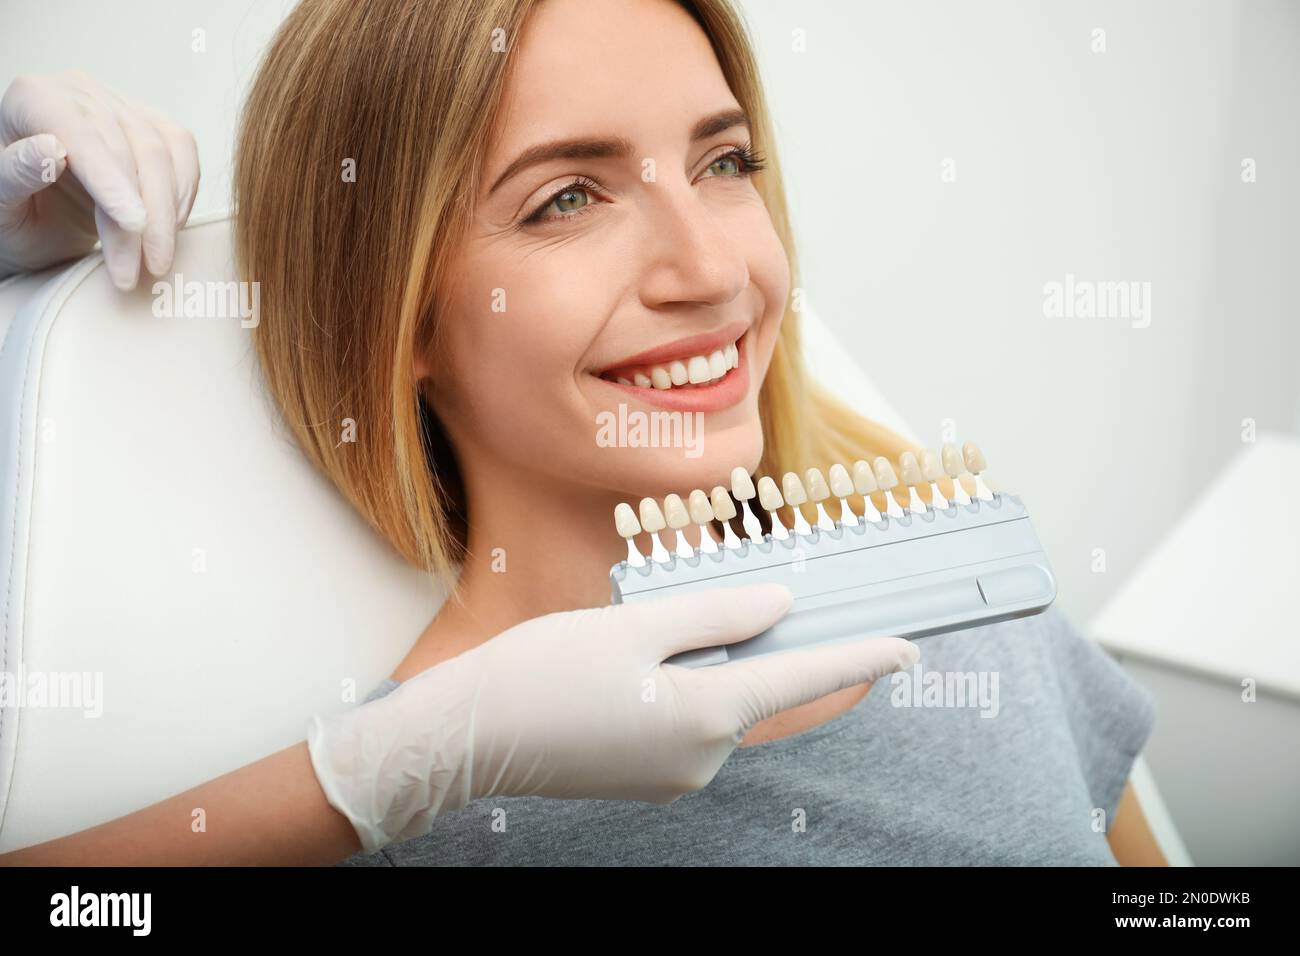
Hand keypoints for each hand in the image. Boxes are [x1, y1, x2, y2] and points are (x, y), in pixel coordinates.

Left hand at [0, 70, 198, 287]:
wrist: (37, 216)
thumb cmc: (13, 210)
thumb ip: (15, 173)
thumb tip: (50, 150)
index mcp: (33, 99)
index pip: (80, 134)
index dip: (111, 179)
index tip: (132, 223)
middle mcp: (80, 94)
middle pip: (130, 149)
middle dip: (143, 217)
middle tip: (136, 271)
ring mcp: (121, 108)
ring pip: (163, 156)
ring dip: (166, 216)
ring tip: (153, 263)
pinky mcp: (153, 127)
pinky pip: (183, 156)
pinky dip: (181, 198)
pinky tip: (167, 231)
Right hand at [307, 583, 920, 852]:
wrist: (470, 737)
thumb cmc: (542, 674)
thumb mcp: (633, 625)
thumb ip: (714, 613)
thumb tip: (777, 606)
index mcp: (705, 714)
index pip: (802, 679)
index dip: (858, 660)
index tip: (906, 649)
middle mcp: (702, 756)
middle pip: (757, 688)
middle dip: (755, 646)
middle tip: (731, 604)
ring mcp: (677, 774)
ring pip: (720, 702)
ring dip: (708, 664)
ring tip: (639, 636)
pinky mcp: (651, 776)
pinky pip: (690, 721)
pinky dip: (683, 687)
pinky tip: (633, 666)